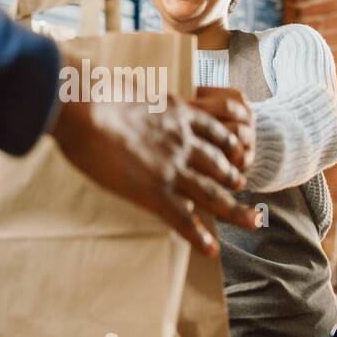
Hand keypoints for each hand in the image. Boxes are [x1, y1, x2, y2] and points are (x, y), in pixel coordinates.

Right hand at [50, 91, 260, 255]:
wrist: (86, 107)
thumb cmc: (93, 93)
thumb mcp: (128, 87)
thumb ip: (136, 100)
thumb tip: (123, 98)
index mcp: (176, 113)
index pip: (211, 129)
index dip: (226, 142)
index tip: (236, 150)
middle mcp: (182, 141)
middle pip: (219, 162)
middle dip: (233, 175)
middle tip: (243, 184)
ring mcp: (172, 168)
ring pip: (213, 193)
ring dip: (235, 210)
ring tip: (251, 220)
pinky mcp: (155, 191)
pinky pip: (183, 219)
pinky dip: (198, 236)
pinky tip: (211, 249)